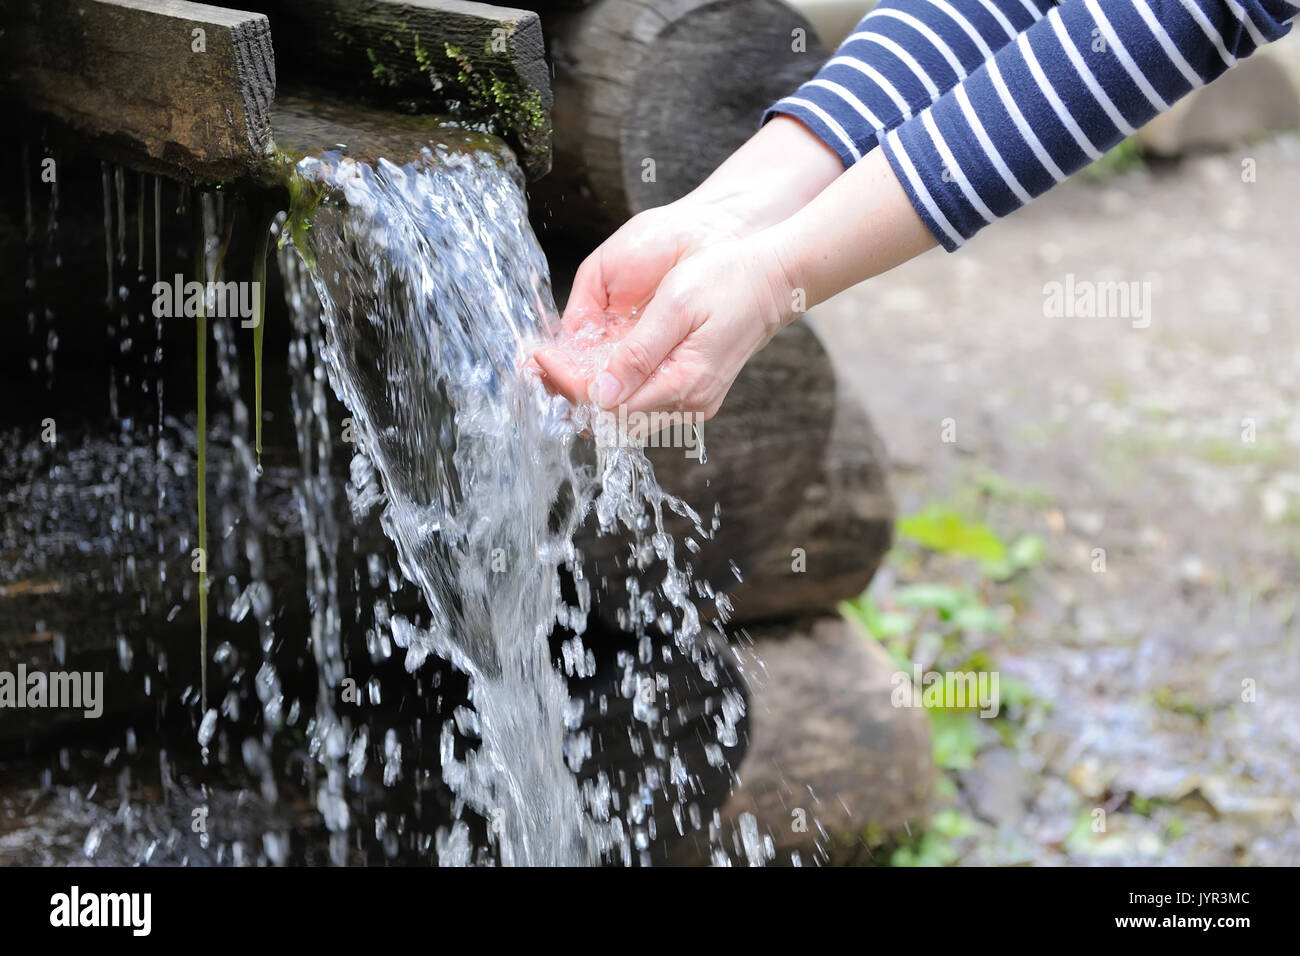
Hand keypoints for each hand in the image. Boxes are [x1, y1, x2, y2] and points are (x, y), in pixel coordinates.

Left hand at [534, 233, 795, 419]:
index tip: (540, 358)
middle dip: (571, 394)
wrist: (777, 278)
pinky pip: (643, 403)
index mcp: (684, 385)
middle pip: (614, 419)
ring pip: (626, 416)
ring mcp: (693, 402)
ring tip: (558, 365)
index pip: (608, 404)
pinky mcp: (694, 392)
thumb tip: (600, 394)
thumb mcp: (678, 305)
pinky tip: (593, 368)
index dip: (567, 383)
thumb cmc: (728, 279)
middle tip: (539, 365)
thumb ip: (638, 353)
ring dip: (589, 394)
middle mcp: (689, 404)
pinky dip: (613, 389)